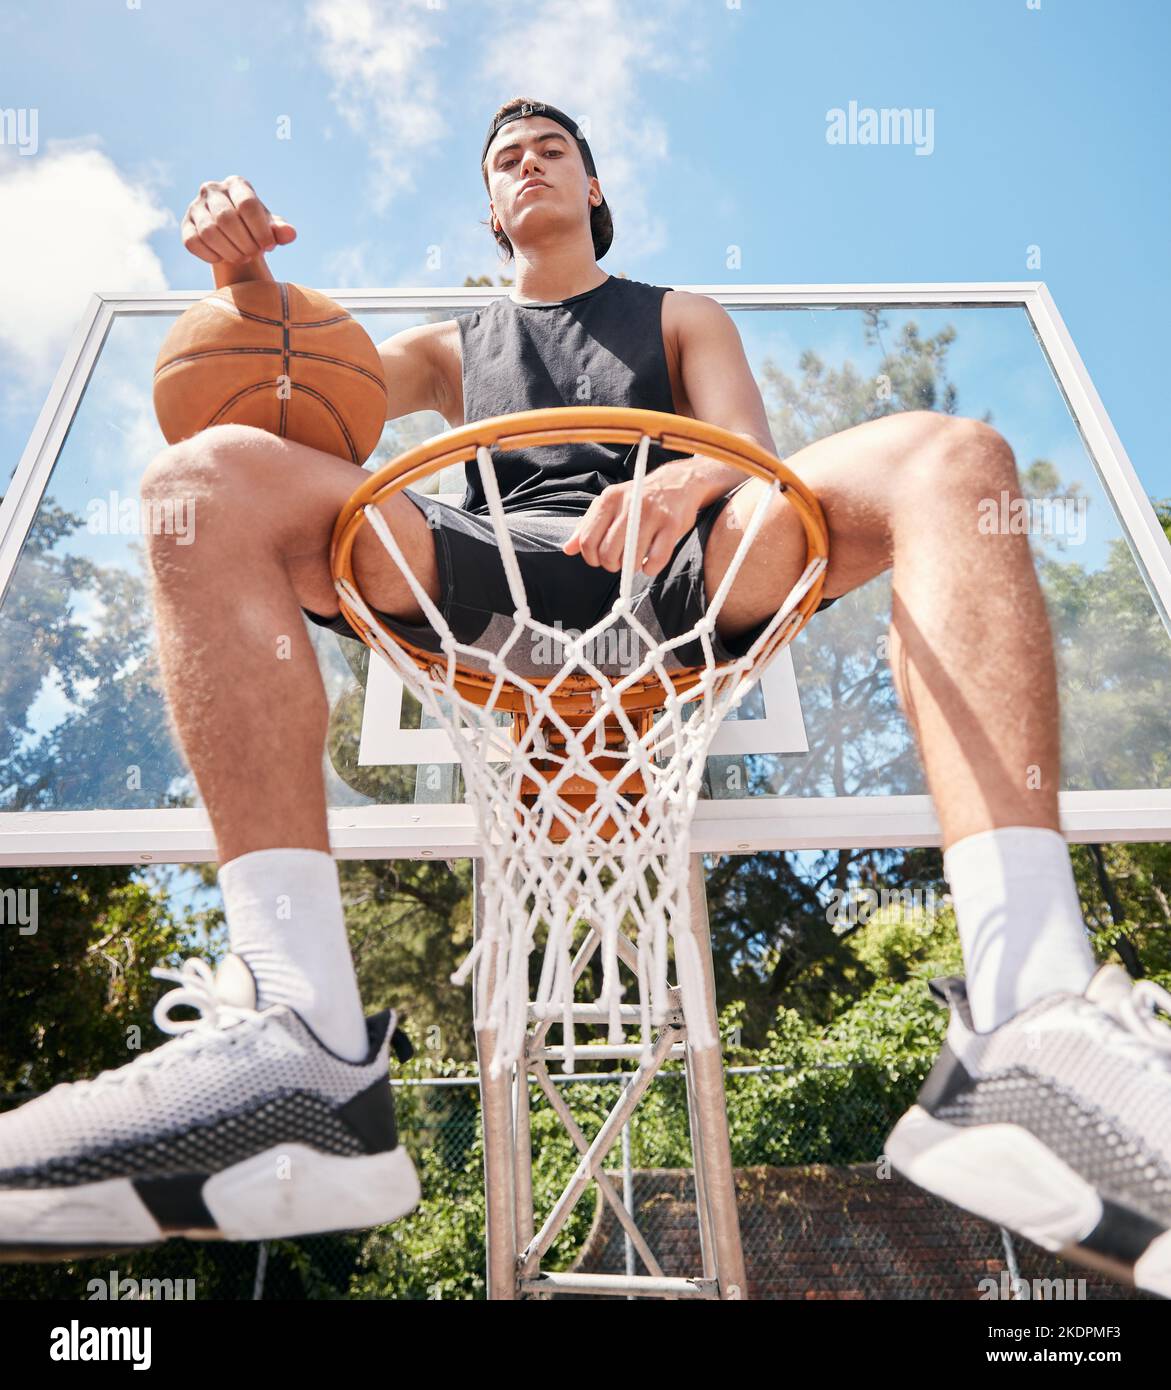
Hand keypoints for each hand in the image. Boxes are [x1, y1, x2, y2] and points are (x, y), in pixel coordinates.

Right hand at [181, 176, 296, 264]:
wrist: (235, 237)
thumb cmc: (256, 229)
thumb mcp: (271, 228)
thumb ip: (281, 230)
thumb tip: (289, 234)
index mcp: (236, 184)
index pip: (247, 204)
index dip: (260, 230)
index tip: (269, 246)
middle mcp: (212, 190)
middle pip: (226, 219)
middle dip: (244, 243)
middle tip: (254, 254)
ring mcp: (195, 206)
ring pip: (209, 232)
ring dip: (229, 251)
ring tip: (242, 257)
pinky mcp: (186, 225)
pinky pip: (193, 243)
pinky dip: (211, 255)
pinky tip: (223, 258)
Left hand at [562, 471, 701, 575]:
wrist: (678, 483)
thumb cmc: (640, 498)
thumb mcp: (611, 504)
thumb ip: (588, 525)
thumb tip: (568, 549)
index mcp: (610, 499)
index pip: (588, 539)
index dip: (590, 557)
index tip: (598, 559)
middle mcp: (630, 505)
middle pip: (607, 552)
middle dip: (611, 565)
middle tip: (618, 561)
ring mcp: (652, 515)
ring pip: (631, 559)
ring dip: (631, 567)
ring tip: (635, 559)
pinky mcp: (672, 526)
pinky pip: (656, 560)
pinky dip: (650, 568)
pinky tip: (650, 562)